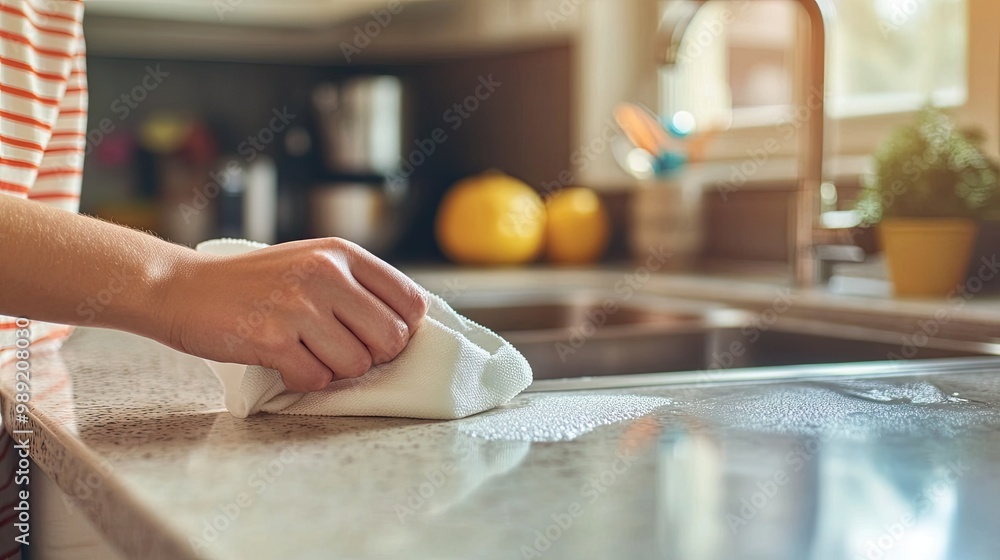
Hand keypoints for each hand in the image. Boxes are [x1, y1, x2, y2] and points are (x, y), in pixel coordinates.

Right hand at [160, 238, 428, 391]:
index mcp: (341, 253)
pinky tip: (282, 361)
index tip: (376, 336)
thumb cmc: (252, 284)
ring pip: (357, 364)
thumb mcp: (311, 263)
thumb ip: (356, 287)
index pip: (411, 302)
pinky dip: (302, 379)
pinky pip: (317, 379)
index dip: (401, 329)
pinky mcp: (272, 338)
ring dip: (334, 369)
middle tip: (337, 349)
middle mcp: (326, 273)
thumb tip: (406, 326)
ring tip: (304, 351)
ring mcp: (299, 306)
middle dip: (370, 355)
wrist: (181, 289)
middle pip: (391, 339)